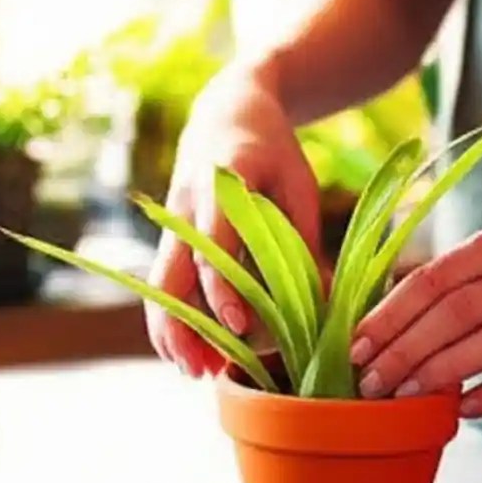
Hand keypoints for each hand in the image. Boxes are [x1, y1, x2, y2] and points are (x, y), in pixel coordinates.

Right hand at [145, 66, 322, 376]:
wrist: (226, 111)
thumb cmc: (271, 148)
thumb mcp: (298, 185)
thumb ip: (304, 242)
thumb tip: (323, 303)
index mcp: (221, 186)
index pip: (215, 248)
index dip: (223, 292)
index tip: (238, 328)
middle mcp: (186, 208)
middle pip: (171, 277)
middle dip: (182, 328)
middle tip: (201, 371)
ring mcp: (171, 224)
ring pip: (158, 287)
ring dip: (171, 332)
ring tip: (194, 372)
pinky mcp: (170, 237)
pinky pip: (162, 285)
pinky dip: (172, 319)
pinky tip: (188, 350)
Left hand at [349, 224, 481, 416]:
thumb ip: (457, 278)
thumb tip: (387, 315)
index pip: (432, 280)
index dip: (390, 315)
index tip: (356, 345)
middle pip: (453, 312)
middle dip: (404, 350)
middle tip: (369, 381)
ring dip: (439, 373)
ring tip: (403, 396)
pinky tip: (461, 410)